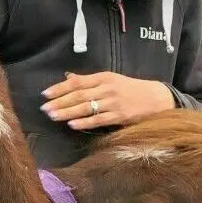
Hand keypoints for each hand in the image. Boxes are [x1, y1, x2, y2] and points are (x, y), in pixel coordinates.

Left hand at [41, 72, 175, 130]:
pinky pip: (98, 120)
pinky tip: (72, 124)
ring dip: (67, 112)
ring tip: (53, 116)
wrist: (157, 98)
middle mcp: (107, 88)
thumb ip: (89, 81)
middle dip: (59, 102)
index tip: (45, 94)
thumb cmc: (131, 89)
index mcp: (103, 77)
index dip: (60, 88)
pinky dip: (84, 122)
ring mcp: (113, 103)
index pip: (77, 82)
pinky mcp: (120, 116)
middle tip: (44, 108)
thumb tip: (68, 78)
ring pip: (86, 107)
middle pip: (78, 95)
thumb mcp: (111, 80)